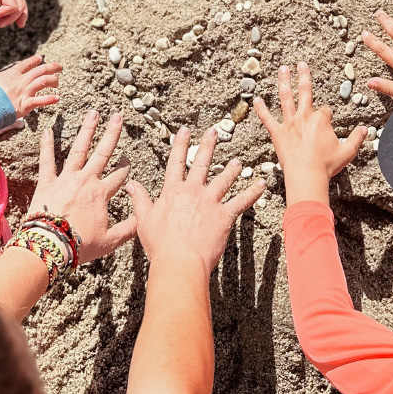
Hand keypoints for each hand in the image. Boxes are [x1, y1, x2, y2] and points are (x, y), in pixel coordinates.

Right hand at [0, 45, 60, 120]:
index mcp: (13, 73)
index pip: (26, 64)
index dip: (34, 60)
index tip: (40, 58)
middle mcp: (21, 81)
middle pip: (40, 70)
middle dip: (52, 67)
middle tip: (60, 67)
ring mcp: (25, 92)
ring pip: (44, 82)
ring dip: (53, 81)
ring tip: (58, 82)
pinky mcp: (26, 104)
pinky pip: (41, 101)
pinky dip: (50, 99)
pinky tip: (57, 98)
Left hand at [27, 111, 135, 263]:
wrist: (50, 245)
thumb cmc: (79, 245)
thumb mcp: (109, 241)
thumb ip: (128, 229)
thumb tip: (142, 221)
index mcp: (101, 194)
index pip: (118, 176)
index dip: (125, 167)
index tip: (127, 159)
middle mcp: (86, 180)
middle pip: (103, 153)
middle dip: (112, 134)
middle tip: (117, 117)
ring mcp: (66, 179)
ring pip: (79, 150)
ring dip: (87, 131)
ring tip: (93, 114)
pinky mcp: (47, 182)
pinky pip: (47, 161)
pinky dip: (47, 145)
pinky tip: (48, 130)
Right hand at [126, 127, 263, 273]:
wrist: (179, 261)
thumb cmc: (160, 245)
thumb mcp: (144, 221)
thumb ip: (140, 200)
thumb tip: (131, 185)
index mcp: (173, 191)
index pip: (175, 163)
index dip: (180, 146)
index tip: (184, 132)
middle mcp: (193, 191)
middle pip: (201, 163)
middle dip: (207, 146)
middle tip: (213, 132)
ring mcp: (210, 201)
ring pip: (223, 179)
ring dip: (231, 169)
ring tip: (237, 162)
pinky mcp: (224, 215)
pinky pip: (241, 201)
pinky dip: (253, 192)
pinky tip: (261, 184)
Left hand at [254, 63, 365, 205]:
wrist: (307, 176)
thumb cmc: (326, 165)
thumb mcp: (347, 152)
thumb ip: (357, 138)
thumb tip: (366, 129)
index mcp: (321, 120)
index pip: (325, 112)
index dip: (326, 118)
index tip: (326, 127)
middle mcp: (305, 117)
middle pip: (305, 91)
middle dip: (303, 76)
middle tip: (301, 64)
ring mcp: (290, 124)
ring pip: (286, 98)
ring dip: (284, 82)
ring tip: (283, 69)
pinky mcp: (278, 133)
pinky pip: (267, 119)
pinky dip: (261, 110)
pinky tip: (256, 100)